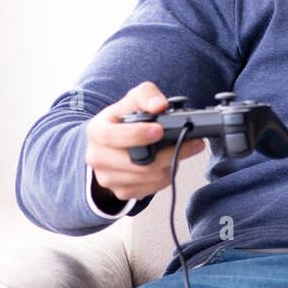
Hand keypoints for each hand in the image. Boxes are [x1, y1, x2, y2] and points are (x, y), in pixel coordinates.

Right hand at [85, 81, 205, 201]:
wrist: (112, 143)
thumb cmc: (123, 120)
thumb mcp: (132, 100)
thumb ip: (147, 95)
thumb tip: (159, 105)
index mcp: (96, 131)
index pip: (111, 136)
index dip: (135, 135)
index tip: (158, 130)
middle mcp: (97, 157)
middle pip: (136, 163)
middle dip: (168, 153)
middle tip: (190, 142)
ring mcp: (107, 178)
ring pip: (148, 177)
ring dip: (171, 164)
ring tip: (180, 150)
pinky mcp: (120, 192)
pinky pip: (150, 189)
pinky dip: (166, 177)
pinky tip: (169, 163)